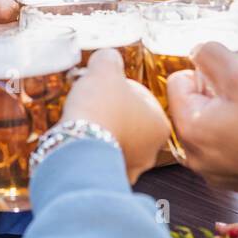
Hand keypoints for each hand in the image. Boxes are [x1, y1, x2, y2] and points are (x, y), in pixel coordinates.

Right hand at [62, 48, 169, 182]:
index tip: (104, 86)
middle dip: (111, 112)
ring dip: (102, 131)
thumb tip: (107, 58)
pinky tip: (79, 140)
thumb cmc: (98, 106)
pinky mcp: (106, 180)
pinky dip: (91, 150)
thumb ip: (109, 59)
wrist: (76, 145)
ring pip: (115, 141)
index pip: (141, 98)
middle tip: (92, 103)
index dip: (119, 88)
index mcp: (160, 124)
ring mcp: (130, 169)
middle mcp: (151, 151)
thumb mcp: (105, 68)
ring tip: (83, 121)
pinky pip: (99, 159)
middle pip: (129, 122)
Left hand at [167, 42, 237, 190]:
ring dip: (231, 114)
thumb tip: (197, 52)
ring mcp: (213, 171)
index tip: (235, 83)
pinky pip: (227, 145)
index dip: (208, 73)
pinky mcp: (232, 179)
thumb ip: (210, 55)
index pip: (179, 81)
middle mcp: (194, 156)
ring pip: (213, 123)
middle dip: (219, 95)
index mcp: (190, 129)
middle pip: (196, 104)